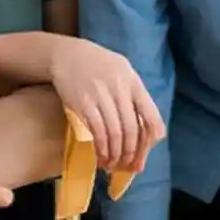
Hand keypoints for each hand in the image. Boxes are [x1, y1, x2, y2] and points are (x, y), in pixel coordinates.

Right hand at [48, 38, 165, 171]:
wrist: (67, 54)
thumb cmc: (99, 65)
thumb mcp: (123, 72)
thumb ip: (134, 97)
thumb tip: (146, 131)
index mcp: (134, 82)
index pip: (151, 116)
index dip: (150, 141)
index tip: (145, 155)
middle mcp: (120, 89)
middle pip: (132, 130)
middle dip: (131, 153)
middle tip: (127, 165)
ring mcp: (102, 96)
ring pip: (115, 134)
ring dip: (115, 154)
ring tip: (112, 164)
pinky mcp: (84, 103)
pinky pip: (98, 132)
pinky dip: (101, 149)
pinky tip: (100, 156)